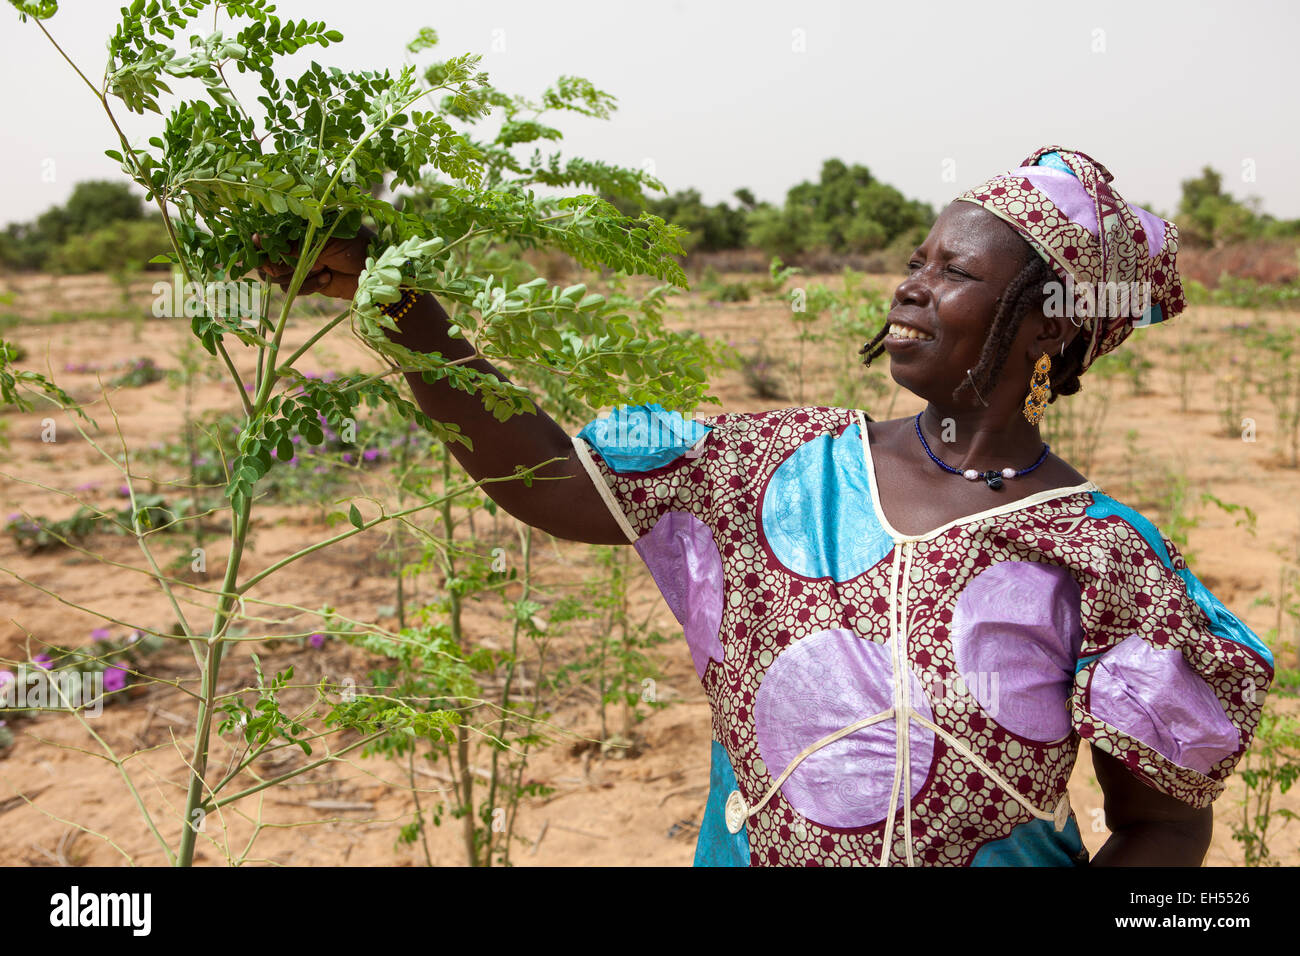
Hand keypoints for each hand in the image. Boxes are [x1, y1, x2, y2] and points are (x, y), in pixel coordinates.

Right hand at [253, 224, 374, 300]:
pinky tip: (327, 277)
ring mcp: (301, 265)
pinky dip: (308, 285)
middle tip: (278, 266)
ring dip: (296, 274)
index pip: (271, 231)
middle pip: (267, 256)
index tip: (256, 241)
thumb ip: (293, 243)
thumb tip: (259, 239)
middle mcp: (297, 245)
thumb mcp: (323, 240)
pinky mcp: (309, 282)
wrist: (375, 275)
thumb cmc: (356, 247)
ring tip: (320, 268)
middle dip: (274, 262)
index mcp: (301, 226)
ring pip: (277, 275)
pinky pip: (293, 288)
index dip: (261, 238)